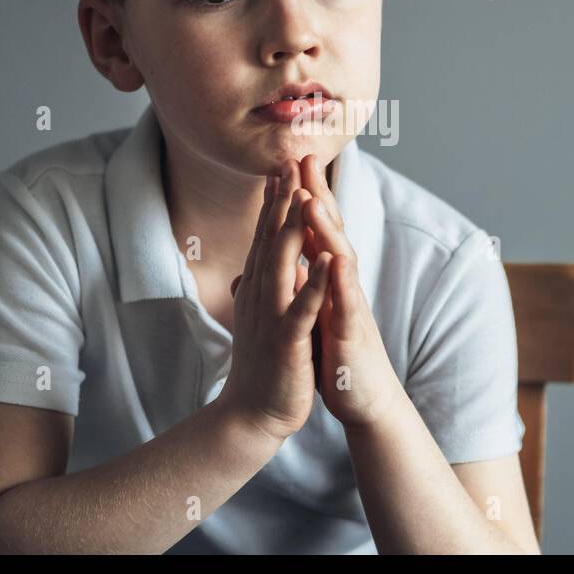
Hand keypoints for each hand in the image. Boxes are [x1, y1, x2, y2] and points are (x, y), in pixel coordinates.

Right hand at [215, 161, 333, 443]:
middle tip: (289, 160)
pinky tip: (327, 258)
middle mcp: (260, 294)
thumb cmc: (260, 365)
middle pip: (271, 238)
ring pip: (282, 263)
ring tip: (304, 194)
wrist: (251, 414)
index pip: (265, 235)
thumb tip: (246, 269)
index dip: (274, 200)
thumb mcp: (257, 319)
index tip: (281, 165)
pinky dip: (315, 281)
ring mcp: (272, 315)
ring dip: (294, 228)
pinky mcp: (286, 340)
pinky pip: (303, 306)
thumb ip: (255, 290)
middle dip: (282, 200)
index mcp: (259, 288)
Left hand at [296, 153, 403, 430]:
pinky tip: (335, 258)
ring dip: (327, 227)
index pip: (313, 229)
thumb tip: (287, 261)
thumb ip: (302, 284)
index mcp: (327, 278)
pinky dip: (340, 279)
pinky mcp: (353, 331)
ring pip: (340, 258)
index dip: (300, 196)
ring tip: (312, 197)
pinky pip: (347, 301)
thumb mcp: (312, 311)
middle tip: (305, 155)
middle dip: (317, 193)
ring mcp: (350, 304)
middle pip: (330, 229)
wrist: (362, 398)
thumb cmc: (336, 354)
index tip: (286, 162)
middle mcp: (341, 283)